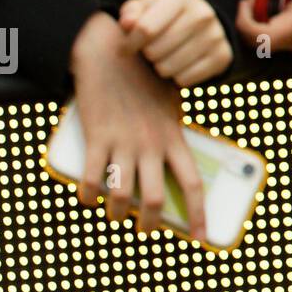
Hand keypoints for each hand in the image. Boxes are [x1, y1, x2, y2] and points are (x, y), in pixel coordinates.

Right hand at [69, 13, 206, 240]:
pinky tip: (89, 198)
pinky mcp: (97, 137)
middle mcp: (151, 145)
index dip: (198, 215)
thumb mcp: (168, 106)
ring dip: (117, 214)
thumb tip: (175, 166)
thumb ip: (170, 135)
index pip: (192, 184)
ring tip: (115, 215)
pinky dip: (89, 195)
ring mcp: (124, 143)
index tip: (202, 238)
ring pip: (121, 197)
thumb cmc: (144, 80)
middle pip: (155, 199)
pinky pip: (92, 179)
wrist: (113, 52)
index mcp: (173, 137)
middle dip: (150, 224)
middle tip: (147, 231)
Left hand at [119, 0, 231, 86]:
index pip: (145, 29)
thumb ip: (130, 13)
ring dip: (160, 67)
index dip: (129, 44)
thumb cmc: (163, 15)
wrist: (202, 21)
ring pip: (167, 69)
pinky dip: (177, 77)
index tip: (125, 48)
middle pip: (154, 51)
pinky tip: (180, 64)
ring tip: (165, 56)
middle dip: (147, 54)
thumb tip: (127, 24)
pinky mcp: (223, 56)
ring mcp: (216, 35)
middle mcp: (203, 13)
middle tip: (151, 49)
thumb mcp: (145, 7)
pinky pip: (184, 81)